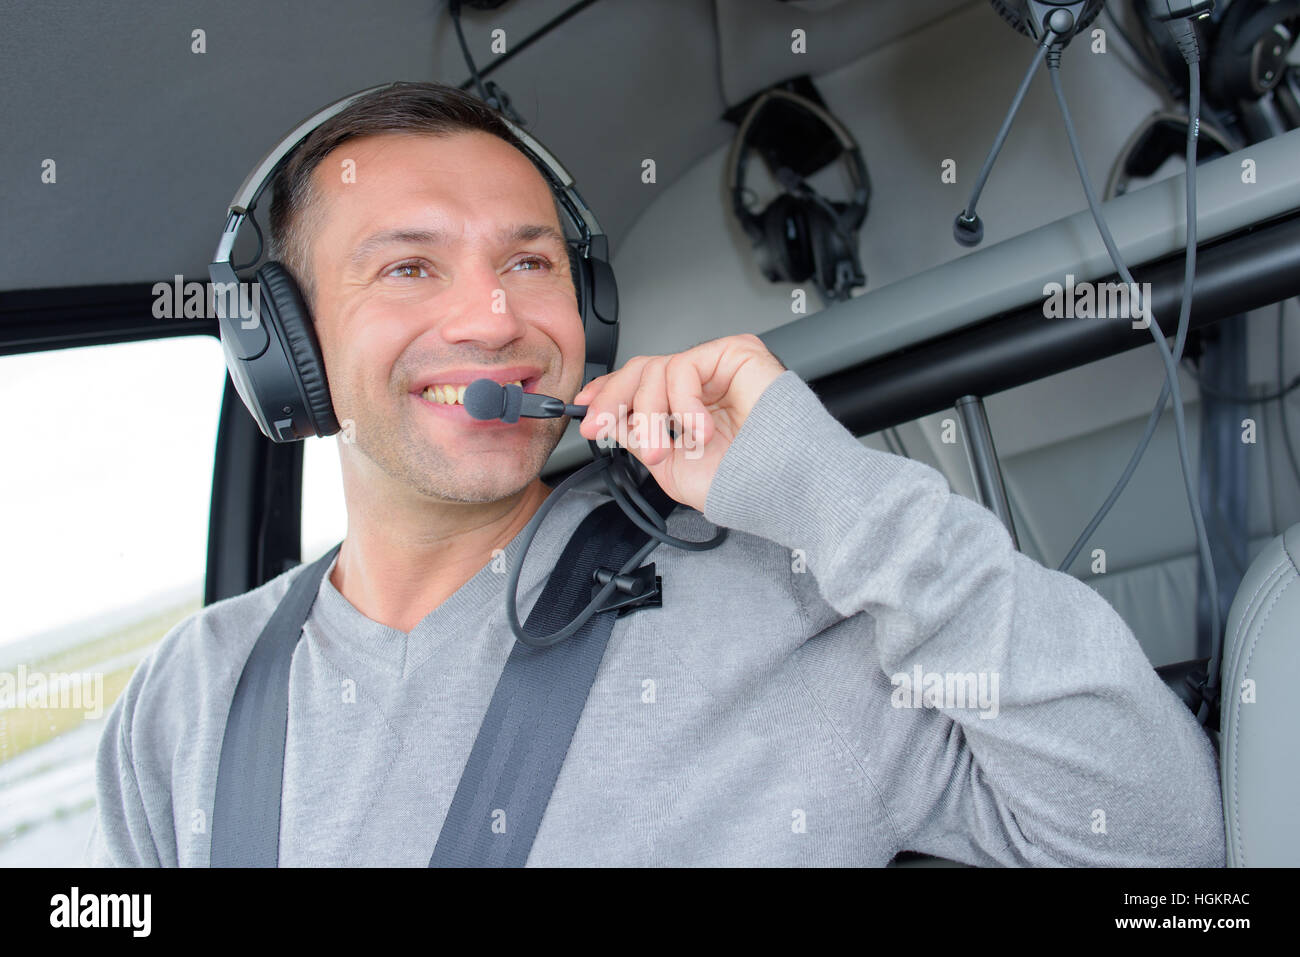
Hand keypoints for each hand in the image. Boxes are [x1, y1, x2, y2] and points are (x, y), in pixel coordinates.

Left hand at [573, 334, 786, 512]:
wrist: (779, 488)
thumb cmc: (741, 483)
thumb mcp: (668, 466)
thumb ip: (636, 436)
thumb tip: (608, 416)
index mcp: (686, 408)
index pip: (640, 385)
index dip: (608, 392)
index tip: (584, 409)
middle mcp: (701, 384)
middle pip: (642, 370)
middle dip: (614, 400)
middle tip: (601, 429)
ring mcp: (717, 368)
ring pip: (656, 368)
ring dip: (649, 414)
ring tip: (664, 448)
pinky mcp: (736, 353)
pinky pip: (685, 365)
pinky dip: (682, 402)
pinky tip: (698, 429)